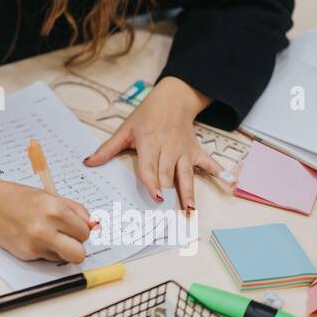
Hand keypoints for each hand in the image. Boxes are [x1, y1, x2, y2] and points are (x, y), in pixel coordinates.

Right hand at [0, 172, 97, 263]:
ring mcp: (34, 244)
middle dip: (77, 248)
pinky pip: (47, 259)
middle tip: (68, 238)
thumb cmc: (20, 198)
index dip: (81, 230)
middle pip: (79, 254)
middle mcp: (45, 229)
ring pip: (64, 259)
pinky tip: (33, 238)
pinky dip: (45, 251)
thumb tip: (95, 227)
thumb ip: (75, 211)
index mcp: (54, 209)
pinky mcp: (25, 255)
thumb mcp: (51, 196)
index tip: (74, 227)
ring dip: (61, 250)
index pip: (85, 233)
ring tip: (46, 235)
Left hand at [83, 77, 220, 210]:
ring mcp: (184, 150)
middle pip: (168, 174)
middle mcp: (168, 148)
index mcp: (149, 143)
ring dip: (189, 192)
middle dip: (169, 193)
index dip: (152, 183)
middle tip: (168, 217)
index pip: (149, 167)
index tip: (156, 198)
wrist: (172, 99)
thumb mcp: (125, 130)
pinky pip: (208, 162)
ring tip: (190, 210)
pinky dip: (218, 171)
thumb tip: (88, 162)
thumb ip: (107, 149)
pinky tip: (228, 181)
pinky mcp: (196, 150)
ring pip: (187, 174)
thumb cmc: (146, 116)